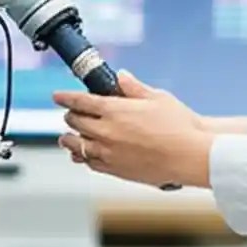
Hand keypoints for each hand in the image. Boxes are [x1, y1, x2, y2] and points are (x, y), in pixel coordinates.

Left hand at [53, 71, 212, 187]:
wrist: (189, 156)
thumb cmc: (178, 126)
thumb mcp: (157, 97)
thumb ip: (134, 87)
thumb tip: (121, 77)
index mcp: (114, 110)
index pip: (80, 101)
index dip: (65, 97)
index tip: (57, 96)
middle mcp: (106, 132)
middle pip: (75, 122)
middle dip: (70, 115)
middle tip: (71, 113)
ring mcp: (108, 152)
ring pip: (76, 145)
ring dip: (69, 138)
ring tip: (66, 137)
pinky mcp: (115, 169)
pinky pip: (89, 162)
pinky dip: (82, 156)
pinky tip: (82, 154)